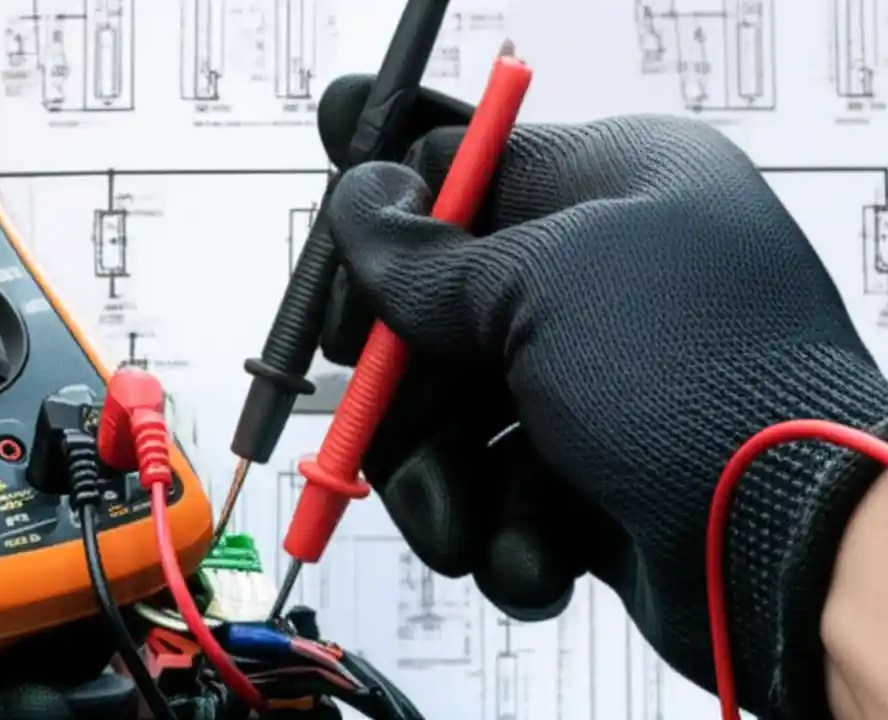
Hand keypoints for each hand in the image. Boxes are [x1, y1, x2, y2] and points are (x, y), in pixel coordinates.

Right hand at [314, 75, 887, 717]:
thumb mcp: (538, 289)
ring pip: (457, 422)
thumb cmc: (696, 382)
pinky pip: (504, 494)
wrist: (795, 552)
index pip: (463, 179)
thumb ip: (423, 257)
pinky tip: (540, 554)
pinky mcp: (594, 473)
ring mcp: (599, 381)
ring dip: (444, 488)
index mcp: (611, 192)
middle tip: (374, 432)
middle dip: (403, 397)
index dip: (388, 238)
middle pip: (442, 319)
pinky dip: (509, 534)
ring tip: (466, 531)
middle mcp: (603, 280)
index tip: (343, 301)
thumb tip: (356, 199)